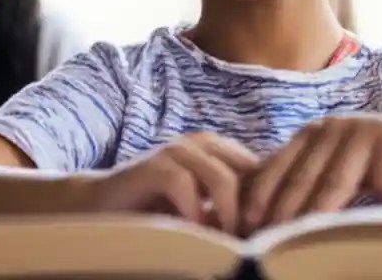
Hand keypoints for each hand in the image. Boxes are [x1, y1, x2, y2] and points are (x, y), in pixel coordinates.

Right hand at [81, 132, 258, 233]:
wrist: (106, 206)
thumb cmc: (160, 210)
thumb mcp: (205, 206)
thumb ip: (233, 206)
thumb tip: (275, 225)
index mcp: (219, 148)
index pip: (264, 167)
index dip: (270, 200)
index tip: (270, 231)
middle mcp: (202, 142)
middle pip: (250, 172)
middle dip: (253, 210)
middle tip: (249, 240)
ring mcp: (177, 150)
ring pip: (223, 179)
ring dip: (227, 215)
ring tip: (224, 240)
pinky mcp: (155, 165)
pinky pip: (186, 187)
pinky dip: (193, 214)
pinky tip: (190, 230)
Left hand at [241, 114, 381, 231]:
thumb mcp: (342, 169)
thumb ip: (309, 180)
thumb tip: (262, 216)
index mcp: (314, 133)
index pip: (277, 166)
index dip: (258, 196)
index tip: (243, 227)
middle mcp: (334, 127)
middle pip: (302, 176)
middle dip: (282, 211)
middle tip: (267, 241)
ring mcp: (365, 131)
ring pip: (336, 180)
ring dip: (319, 213)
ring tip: (305, 242)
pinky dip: (380, 196)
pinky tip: (380, 213)